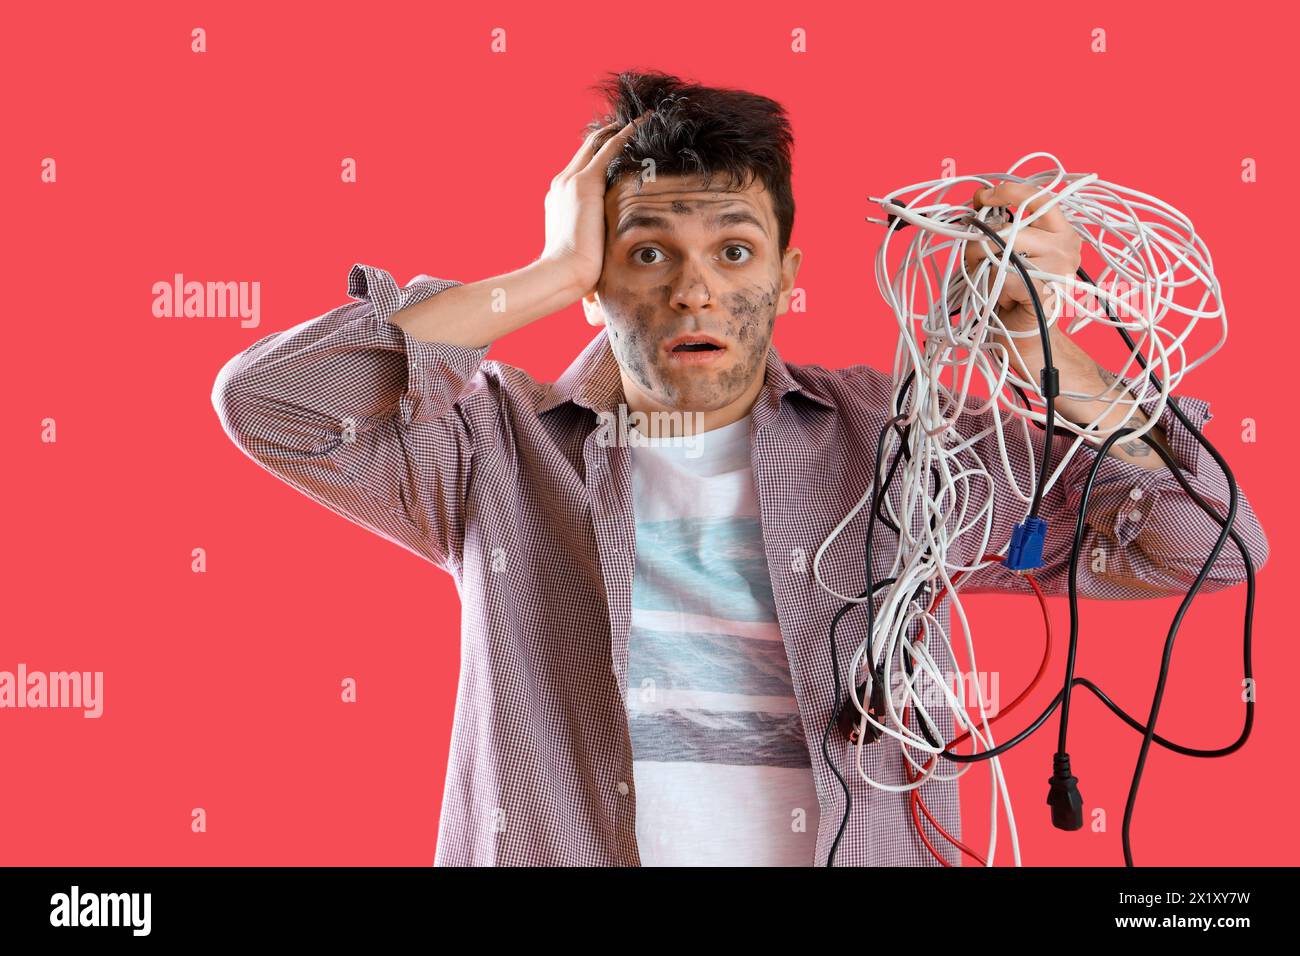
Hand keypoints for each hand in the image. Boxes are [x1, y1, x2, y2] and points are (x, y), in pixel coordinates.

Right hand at [538, 110, 654, 296]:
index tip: (617, 147)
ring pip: (595, 144)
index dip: (598, 156)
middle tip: (630, 124)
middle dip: (606, 135)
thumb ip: (592, 246)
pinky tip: (641, 124)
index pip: (580, 169)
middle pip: (585, 150)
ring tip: (640, 120)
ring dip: (617, 130)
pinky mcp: (584, 183)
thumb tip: (601, 276)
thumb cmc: (573, 273)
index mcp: (559, 199)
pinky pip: (608, 149)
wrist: (561, 272)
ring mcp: (570, 181)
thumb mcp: (583, 253)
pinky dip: (625, 134)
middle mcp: (561, 184)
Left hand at [962, 181, 1082, 329]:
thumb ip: (998, 225)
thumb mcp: (1004, 251)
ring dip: (982, 266)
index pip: (1038, 197)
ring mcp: (1060, 268)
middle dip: (981, 241)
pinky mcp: (1047, 291)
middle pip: (1011, 226)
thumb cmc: (1011, 293)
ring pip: (1002, 250)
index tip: (982, 196)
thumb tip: (979, 199)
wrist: (1024, 336)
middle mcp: (1067, 245)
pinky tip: (1000, 298)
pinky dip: (990, 287)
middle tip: (975, 258)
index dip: (1008, 191)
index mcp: (1061, 231)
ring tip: (990, 281)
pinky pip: (1002, 276)